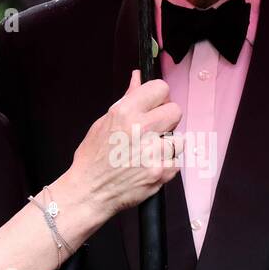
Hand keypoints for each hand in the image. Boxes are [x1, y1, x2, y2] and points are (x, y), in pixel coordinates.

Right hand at [56, 69, 182, 222]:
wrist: (90, 192)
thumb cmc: (93, 159)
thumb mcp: (103, 122)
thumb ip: (127, 99)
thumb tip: (138, 77)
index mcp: (125, 112)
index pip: (160, 88)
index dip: (159, 97)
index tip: (156, 105)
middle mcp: (141, 129)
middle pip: (175, 111)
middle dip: (167, 119)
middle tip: (154, 130)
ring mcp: (154, 152)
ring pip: (178, 139)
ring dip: (167, 145)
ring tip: (148, 153)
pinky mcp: (162, 172)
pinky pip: (176, 161)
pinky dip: (166, 165)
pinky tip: (148, 167)